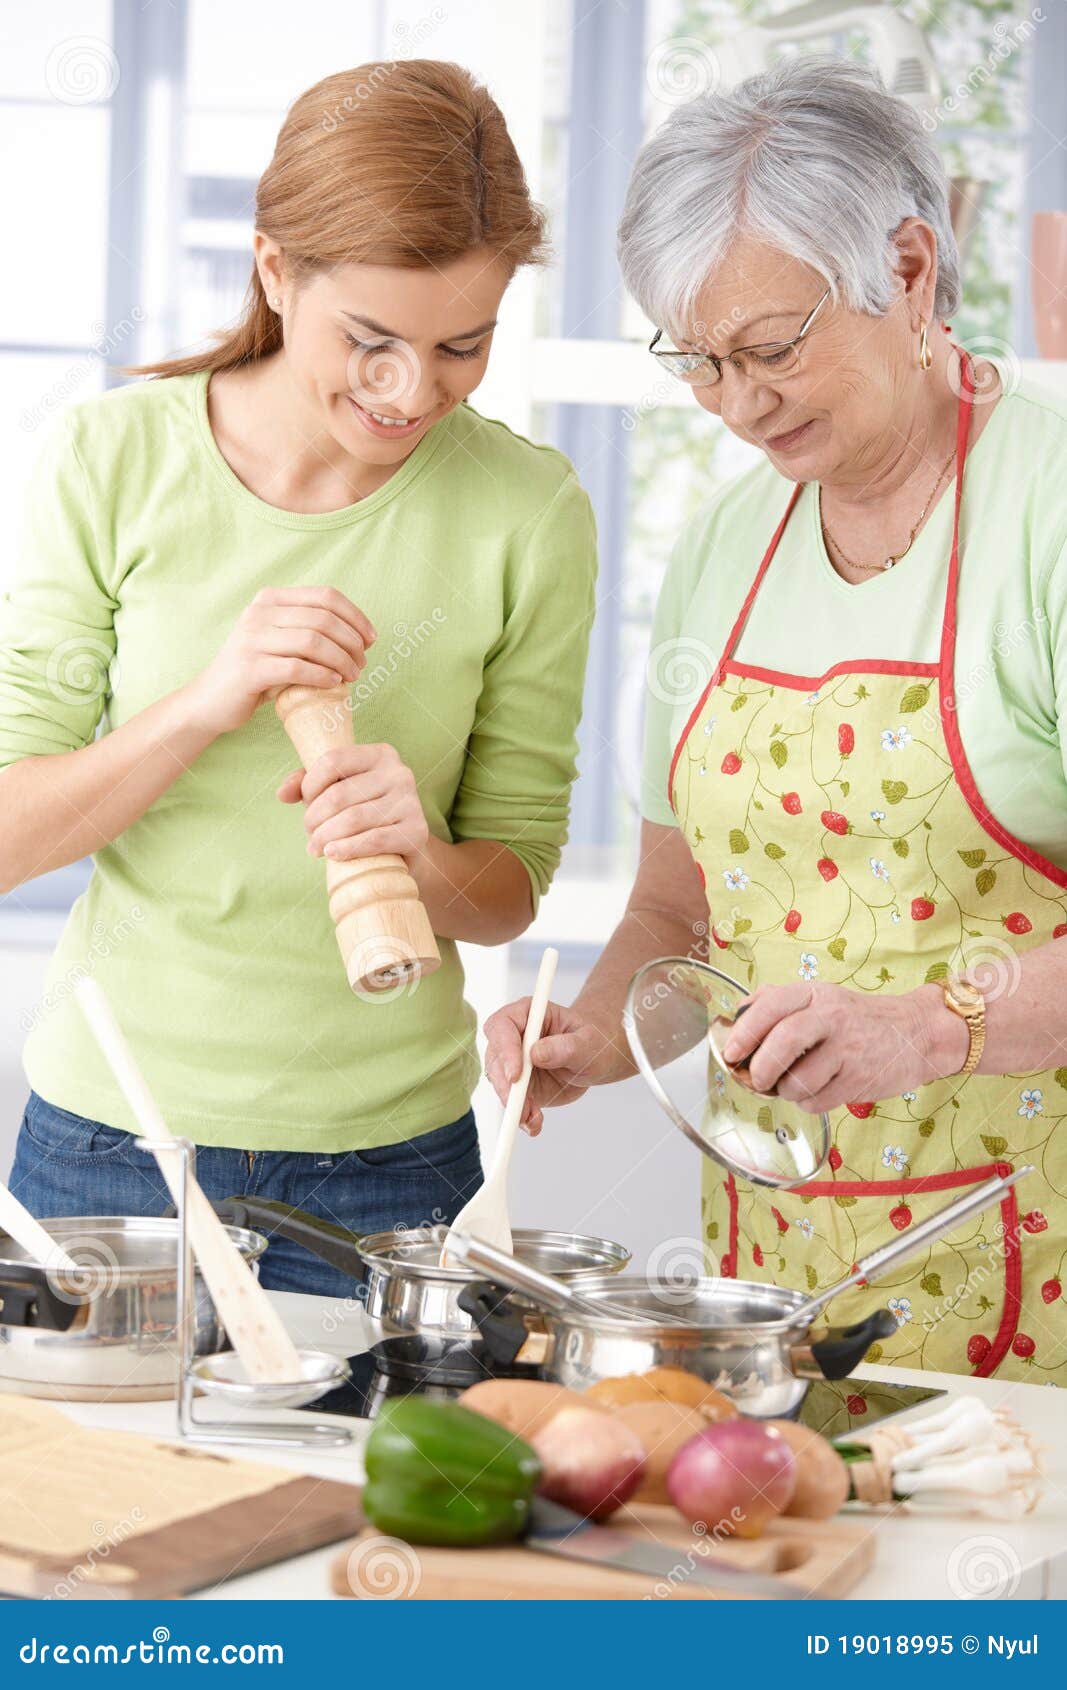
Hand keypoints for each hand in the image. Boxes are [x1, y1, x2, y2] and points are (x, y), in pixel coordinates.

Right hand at [185, 587, 375, 736]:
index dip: (355, 616)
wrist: (210, 700)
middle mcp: (259, 613)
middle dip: (352, 642)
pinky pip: (297, 667)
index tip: (371, 639)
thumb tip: (359, 636)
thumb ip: (309, 629)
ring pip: (313, 641)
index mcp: (270, 599)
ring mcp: (252, 640)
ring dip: (342, 660)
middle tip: (362, 664)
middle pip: (323, 618)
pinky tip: (334, 684)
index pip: (325, 595)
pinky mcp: (250, 669)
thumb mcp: (280, 641)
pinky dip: (323, 675)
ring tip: (352, 676)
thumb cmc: (255, 672)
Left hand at [278, 742, 428, 864]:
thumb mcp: (337, 791)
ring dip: (326, 837)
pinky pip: (374, 840)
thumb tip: (282, 794)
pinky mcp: (416, 830)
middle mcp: (399, 772)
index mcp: (380, 754)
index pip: (333, 760)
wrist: (405, 847)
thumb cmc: (366, 813)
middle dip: (315, 819)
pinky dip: (348, 849)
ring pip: (353, 819)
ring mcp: (411, 801)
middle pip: (339, 794)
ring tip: (316, 848)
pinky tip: (333, 854)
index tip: (306, 804)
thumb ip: (307, 785)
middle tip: (310, 835)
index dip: (310, 785)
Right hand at [483, 999, 624, 1135]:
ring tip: (533, 1119)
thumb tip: (537, 1053)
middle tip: (521, 1107)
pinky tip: (534, 1124)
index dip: (505, 1050)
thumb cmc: (593, 1041)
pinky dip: (521, 1116)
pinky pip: (513, 1102)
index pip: (502, 1026)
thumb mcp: (588, 1042)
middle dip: (505, 1086)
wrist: (595, 1057)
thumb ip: (566, 1046)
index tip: (515, 1076)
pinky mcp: (518, 1085)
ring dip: (513, 1104)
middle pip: (495, 1058)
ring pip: (500, 1083)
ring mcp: (513, 1061)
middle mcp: (514, 1036)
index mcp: (527, 1014)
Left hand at [720, 980, 967, 1113]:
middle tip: (756, 1079)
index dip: (745, 1032)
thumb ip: (778, 1002)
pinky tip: (819, 1090)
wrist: (917, 1033)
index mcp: (815, 993)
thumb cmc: (857, 1019)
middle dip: (760, 1069)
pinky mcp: (860, 1079)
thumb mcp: (820, 997)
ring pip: (797, 1081)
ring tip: (796, 1083)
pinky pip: (816, 1101)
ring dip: (786, 1091)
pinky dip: (808, 1103)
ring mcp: (848, 1049)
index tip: (731, 1053)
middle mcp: (832, 1017)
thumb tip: (736, 1018)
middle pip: (782, 1043)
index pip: (770, 1006)